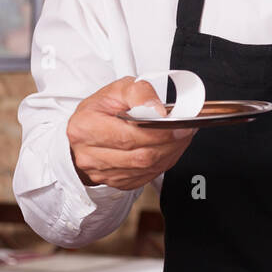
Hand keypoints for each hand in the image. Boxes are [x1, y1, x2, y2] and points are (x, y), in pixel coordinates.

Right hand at [67, 77, 197, 189]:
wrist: (87, 128)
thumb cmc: (101, 109)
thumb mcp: (118, 89)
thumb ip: (139, 93)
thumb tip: (157, 110)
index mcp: (85, 128)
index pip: (129, 137)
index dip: (158, 133)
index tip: (179, 125)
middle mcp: (89, 155)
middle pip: (141, 157)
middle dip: (170, 143)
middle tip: (187, 129)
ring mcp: (101, 172)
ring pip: (147, 168)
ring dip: (171, 152)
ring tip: (181, 136)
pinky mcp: (116, 181)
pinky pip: (147, 176)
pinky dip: (164, 161)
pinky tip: (170, 147)